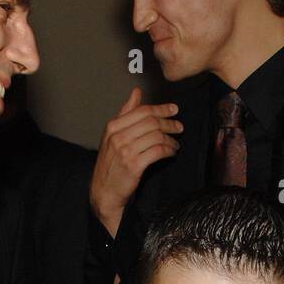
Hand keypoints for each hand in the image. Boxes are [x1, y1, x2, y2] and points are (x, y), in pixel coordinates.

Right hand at [90, 88, 182, 237]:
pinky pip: (158, 151)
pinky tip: (171, 152)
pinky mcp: (134, 165)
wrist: (104, 191)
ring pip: (156, 136)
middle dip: (169, 124)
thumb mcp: (112, 136)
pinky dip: (168, 150)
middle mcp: (118, 137)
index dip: (161, 109)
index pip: (142, 111)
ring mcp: (125, 151)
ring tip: (175, 143)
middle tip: (179, 127)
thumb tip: (136, 92)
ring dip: (170, 139)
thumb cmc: (110, 164)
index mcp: (113, 127)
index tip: (174, 110)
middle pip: (151, 122)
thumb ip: (126, 113)